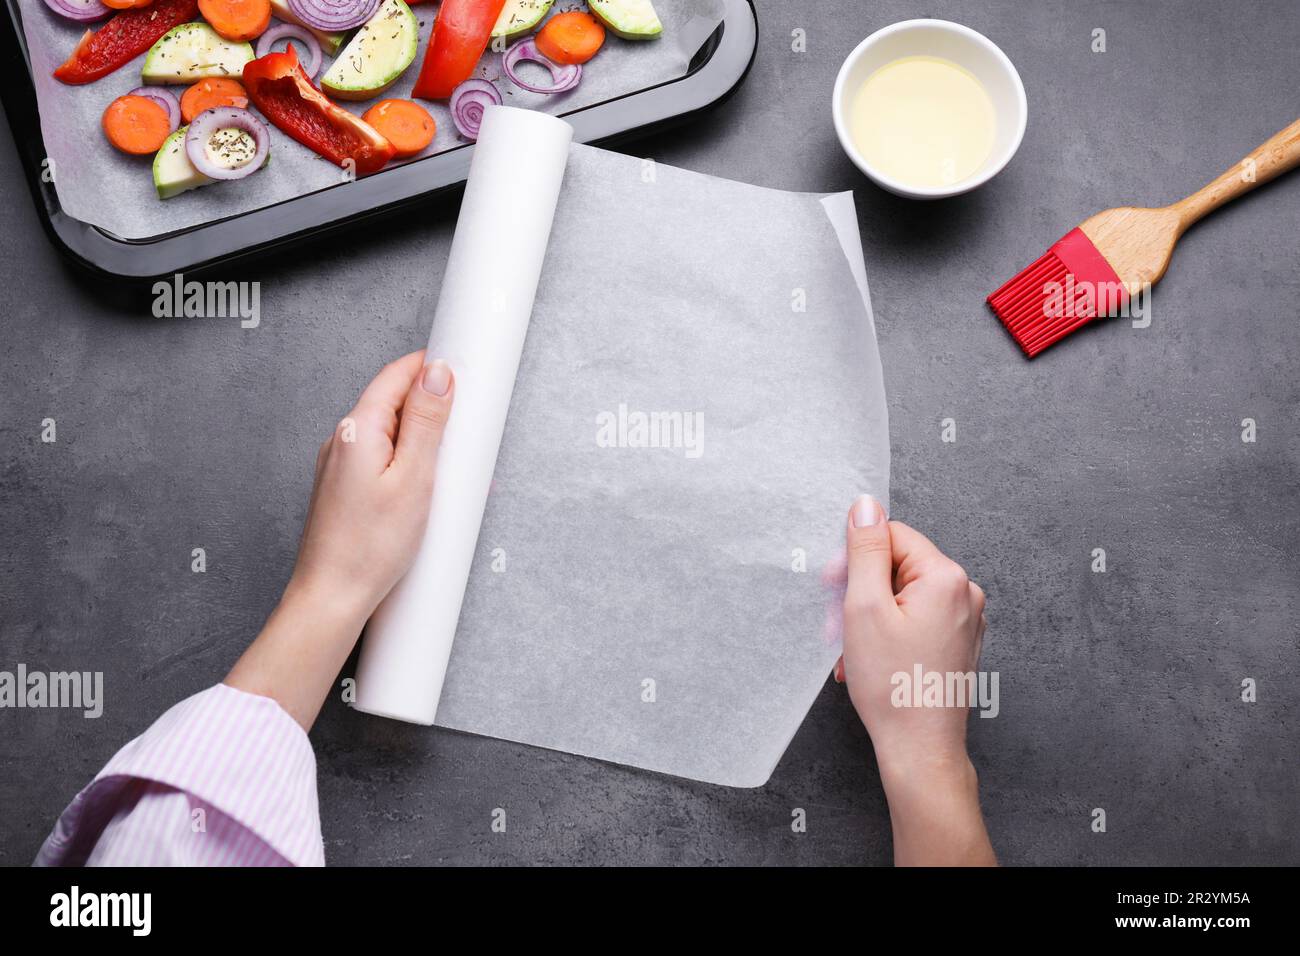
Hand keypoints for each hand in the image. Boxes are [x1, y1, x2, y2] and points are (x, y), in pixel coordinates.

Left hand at [291, 350, 454, 615]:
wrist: (332, 598)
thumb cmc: (371, 547)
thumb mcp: (415, 478)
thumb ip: (427, 422)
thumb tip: (438, 374)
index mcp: (357, 429)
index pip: (396, 374)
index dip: (431, 367)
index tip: (463, 371)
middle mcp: (342, 440)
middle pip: (393, 402)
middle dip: (432, 408)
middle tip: (466, 428)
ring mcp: (338, 464)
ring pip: (388, 432)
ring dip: (422, 439)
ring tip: (451, 468)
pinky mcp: (342, 487)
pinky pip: (380, 458)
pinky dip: (407, 462)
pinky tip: (425, 488)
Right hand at [837, 494, 995, 865]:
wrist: (920, 749)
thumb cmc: (893, 686)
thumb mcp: (864, 608)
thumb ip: (864, 551)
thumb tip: (865, 505)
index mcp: (946, 577)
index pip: (891, 537)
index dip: (855, 559)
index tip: (832, 588)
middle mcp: (965, 593)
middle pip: (897, 566)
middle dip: (860, 592)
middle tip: (837, 625)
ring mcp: (966, 620)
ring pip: (902, 596)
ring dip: (870, 617)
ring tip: (851, 650)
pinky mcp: (958, 643)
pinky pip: (916, 619)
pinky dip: (888, 632)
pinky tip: (869, 659)